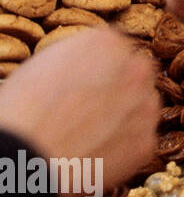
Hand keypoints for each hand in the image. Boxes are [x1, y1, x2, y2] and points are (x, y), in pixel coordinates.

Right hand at [0, 27, 159, 190]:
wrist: (25, 154)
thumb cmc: (22, 108)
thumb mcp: (43, 63)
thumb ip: (78, 59)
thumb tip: (83, 70)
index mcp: (108, 42)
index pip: (116, 48)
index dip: (98, 68)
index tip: (85, 82)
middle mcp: (137, 69)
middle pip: (136, 75)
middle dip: (119, 88)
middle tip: (90, 108)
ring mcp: (147, 107)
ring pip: (143, 107)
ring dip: (125, 116)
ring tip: (90, 132)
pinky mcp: (146, 142)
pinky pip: (139, 141)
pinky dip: (124, 148)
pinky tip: (96, 152)